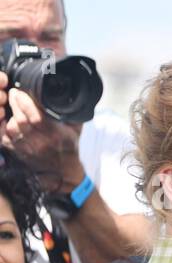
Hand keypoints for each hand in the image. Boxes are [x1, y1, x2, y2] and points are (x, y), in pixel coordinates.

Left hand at [0, 72, 84, 189]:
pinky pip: (6, 136)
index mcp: (56, 135)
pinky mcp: (18, 151)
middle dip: (14, 103)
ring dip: (10, 114)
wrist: (62, 171)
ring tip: (12, 106)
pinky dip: (5, 125)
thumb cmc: (69, 147)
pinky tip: (9, 118)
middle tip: (14, 94)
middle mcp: (41, 143)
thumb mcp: (75, 129)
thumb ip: (71, 112)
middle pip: (21, 120)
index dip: (25, 102)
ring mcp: (28, 148)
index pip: (36, 117)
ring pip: (12, 127)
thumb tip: (67, 94)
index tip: (20, 91)